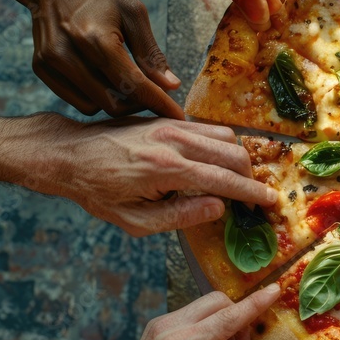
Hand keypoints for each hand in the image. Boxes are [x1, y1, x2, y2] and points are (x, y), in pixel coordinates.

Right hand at [31, 0, 182, 118]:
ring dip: (118, 102)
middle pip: (112, 103)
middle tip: (155, 93)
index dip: (158, 104)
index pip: (132, 85)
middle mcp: (67, 54)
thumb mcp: (134, 13)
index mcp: (95, 38)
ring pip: (94, 107)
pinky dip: (97, 97)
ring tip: (130, 82)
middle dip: (140, 104)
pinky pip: (77, 100)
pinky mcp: (41, 68)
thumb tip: (171, 86)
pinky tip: (108, 79)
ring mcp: (50, 63)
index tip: (178, 117)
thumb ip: (151, 53)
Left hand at [32, 116, 276, 236]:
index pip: (224, 181)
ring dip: (237, 159)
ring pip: (226, 136)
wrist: (69, 154)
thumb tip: (218, 208)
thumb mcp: (135, 221)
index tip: (270, 202)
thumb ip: (180, 217)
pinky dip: (221, 146)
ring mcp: (172, 125)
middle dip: (250, 176)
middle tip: (252, 197)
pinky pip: (209, 128)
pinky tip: (213, 163)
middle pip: (234, 153)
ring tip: (233, 181)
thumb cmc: (98, 192)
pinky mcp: (168, 119)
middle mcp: (174, 141)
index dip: (252, 194)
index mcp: (167, 169)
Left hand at [88, 285, 280, 339]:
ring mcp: (162, 323)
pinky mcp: (158, 325)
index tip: (274, 290)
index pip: (227, 318)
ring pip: (207, 306)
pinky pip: (194, 315)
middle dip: (239, 318)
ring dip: (224, 325)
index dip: (254, 304)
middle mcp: (170, 328)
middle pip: (218, 302)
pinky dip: (210, 328)